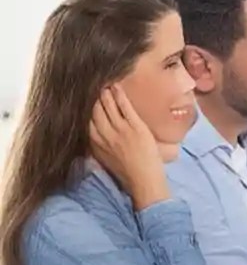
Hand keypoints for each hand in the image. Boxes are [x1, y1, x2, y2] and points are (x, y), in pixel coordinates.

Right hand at [89, 84, 168, 209]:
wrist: (144, 181)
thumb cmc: (127, 172)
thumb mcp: (105, 158)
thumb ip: (98, 145)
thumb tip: (93, 132)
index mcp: (95, 143)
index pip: (86, 119)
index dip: (85, 107)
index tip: (84, 97)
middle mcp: (105, 135)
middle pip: (95, 110)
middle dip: (94, 96)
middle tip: (95, 84)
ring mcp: (121, 130)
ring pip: (108, 106)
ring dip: (106, 93)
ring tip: (105, 82)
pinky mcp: (136, 128)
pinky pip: (125, 107)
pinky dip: (120, 95)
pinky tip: (117, 87)